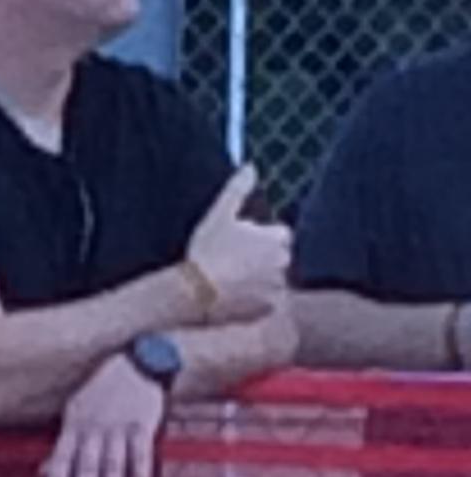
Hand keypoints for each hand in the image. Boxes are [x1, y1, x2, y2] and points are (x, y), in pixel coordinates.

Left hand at [42, 354, 166, 476]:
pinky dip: (140, 473)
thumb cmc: (100, 394)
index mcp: (75, 426)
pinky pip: (141, 453)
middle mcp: (95, 427)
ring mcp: (119, 426)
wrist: (136, 365)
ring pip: (114, 462)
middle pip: (88, 463)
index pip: (62, 455)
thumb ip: (62, 445)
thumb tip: (42, 473)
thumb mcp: (75, 414)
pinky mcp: (142, 424)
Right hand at [184, 165, 291, 325]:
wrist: (193, 293)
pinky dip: (255, 303)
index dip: (263, 239)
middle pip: (279, 259)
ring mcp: (276, 288)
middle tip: (235, 266)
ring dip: (260, 282)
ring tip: (233, 284)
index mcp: (276, 238)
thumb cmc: (206, 252)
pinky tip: (235, 300)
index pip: (281, 235)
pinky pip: (267, 305)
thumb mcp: (219, 215)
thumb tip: (251, 166)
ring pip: (273, 281)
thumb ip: (238, 189)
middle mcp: (283, 262)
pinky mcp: (267, 310)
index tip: (244, 246)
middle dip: (264, 260)